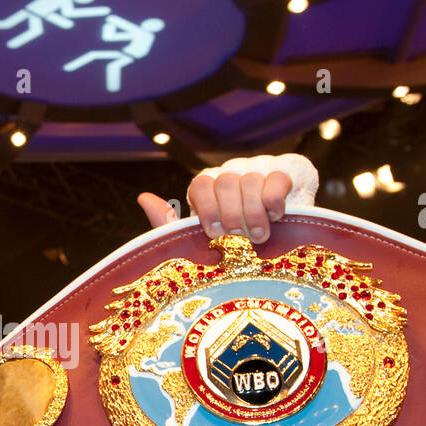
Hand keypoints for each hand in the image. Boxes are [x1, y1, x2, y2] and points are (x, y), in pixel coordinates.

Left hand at [137, 169, 294, 243]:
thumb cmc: (228, 247)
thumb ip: (170, 222)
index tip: (214, 233)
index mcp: (207, 191)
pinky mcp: (282, 178)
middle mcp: (229, 178)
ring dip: (253, 213)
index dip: (207, 207)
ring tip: (258, 238)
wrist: (273, 250)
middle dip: (231, 214)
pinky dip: (274, 199)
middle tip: (238, 238)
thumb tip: (143, 197)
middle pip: (225, 183)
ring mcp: (256, 176)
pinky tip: (275, 217)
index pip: (201, 184)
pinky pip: (277, 179)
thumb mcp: (197, 241)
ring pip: (250, 182)